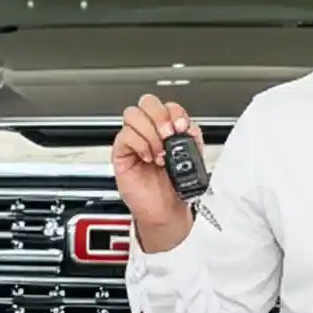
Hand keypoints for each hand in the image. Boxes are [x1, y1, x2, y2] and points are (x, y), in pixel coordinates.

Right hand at [112, 93, 204, 250]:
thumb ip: (191, 137)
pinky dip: (140, 144)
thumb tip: (187, 125)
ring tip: (159, 152)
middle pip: (146, 102)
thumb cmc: (176, 186)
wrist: (167, 210)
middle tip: (169, 135)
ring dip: (150, 132)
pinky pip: (125, 136)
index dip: (174, 112)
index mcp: (167, 128)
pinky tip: (149, 158)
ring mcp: (134, 140)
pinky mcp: (122, 153)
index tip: (182, 127)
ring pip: (133, 115)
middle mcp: (149, 131)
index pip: (166, 104)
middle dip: (160, 116)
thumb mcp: (191, 157)